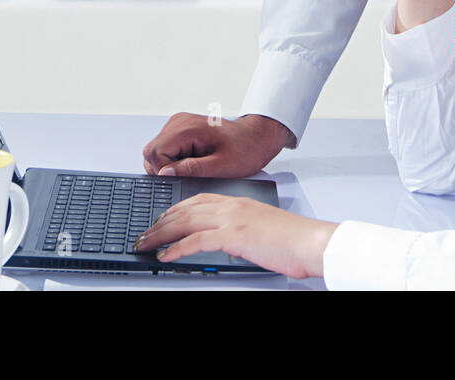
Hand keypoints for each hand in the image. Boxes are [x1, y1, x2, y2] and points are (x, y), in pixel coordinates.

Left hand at [133, 193, 338, 279]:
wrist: (311, 241)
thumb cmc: (293, 240)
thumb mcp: (261, 228)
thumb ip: (242, 229)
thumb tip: (228, 240)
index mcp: (238, 202)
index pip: (197, 200)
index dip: (174, 210)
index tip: (160, 219)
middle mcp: (231, 206)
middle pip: (185, 210)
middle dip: (160, 222)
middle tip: (143, 234)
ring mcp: (232, 219)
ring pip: (184, 222)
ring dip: (160, 234)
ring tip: (144, 244)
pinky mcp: (234, 235)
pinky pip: (196, 241)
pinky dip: (176, 248)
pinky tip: (164, 255)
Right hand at [142, 113, 291, 177]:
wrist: (255, 138)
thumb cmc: (245, 150)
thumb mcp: (222, 166)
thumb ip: (191, 169)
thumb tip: (165, 173)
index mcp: (187, 128)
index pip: (155, 153)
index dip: (165, 171)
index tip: (184, 176)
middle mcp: (178, 122)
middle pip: (151, 152)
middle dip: (165, 169)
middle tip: (191, 172)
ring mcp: (178, 125)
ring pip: (156, 152)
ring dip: (170, 165)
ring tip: (195, 166)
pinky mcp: (179, 131)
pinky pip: (165, 149)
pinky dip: (174, 161)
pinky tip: (193, 161)